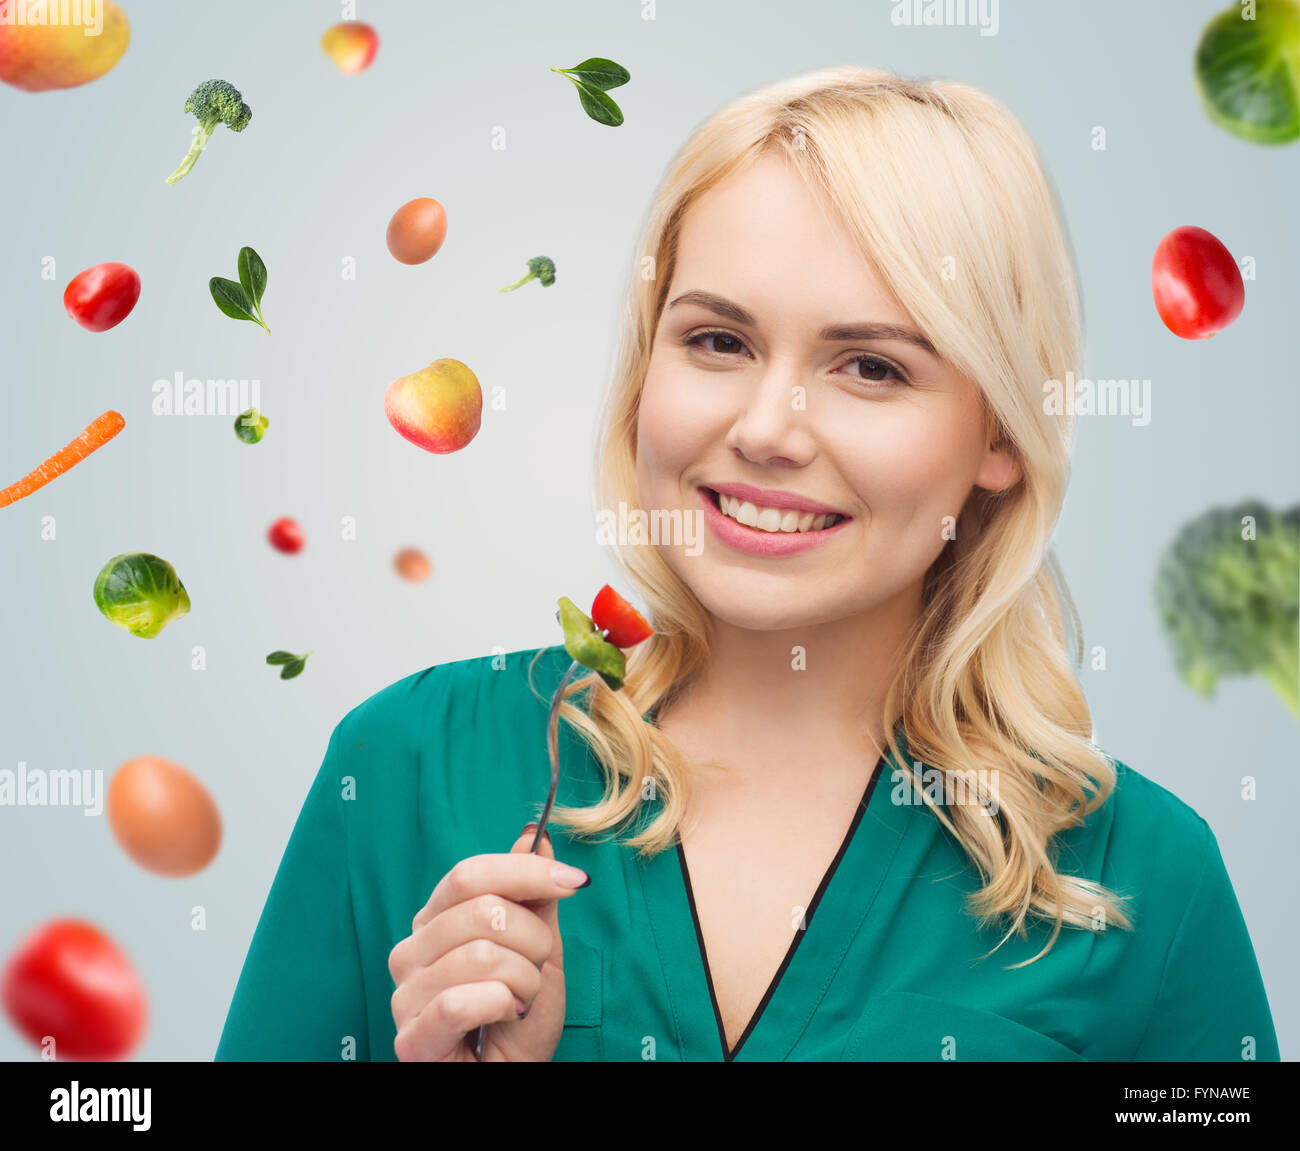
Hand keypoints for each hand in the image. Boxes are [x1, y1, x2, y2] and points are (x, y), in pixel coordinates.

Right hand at [388, 826, 588, 1060]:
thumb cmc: (519, 1017)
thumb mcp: (539, 949)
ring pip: (483, 956)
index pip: (471, 872)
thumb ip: (534, 895)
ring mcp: (405, 994)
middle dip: (535, 940)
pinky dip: (502, 1005)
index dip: (528, 871)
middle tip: (537, 969)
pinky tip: (504, 1017)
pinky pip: (463, 1000)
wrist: (511, 1076)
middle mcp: (411, 950)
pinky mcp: (412, 1037)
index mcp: (436, 919)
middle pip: (484, 911)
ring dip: (524, 980)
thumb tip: (533, 835)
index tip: (575, 882)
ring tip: (521, 1000)